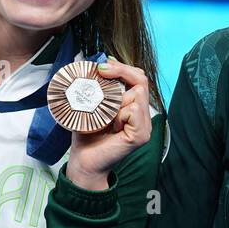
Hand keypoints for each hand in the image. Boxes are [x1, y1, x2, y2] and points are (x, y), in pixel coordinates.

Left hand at [64, 59, 152, 190]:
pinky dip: (119, 113)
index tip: (104, 64)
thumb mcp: (92, 107)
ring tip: (104, 114)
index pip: (139, 79)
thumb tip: (97, 66)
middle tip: (102, 70)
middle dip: (122, 71)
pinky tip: (111, 125)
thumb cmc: (87, 137)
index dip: (124, 68)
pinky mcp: (141, 135)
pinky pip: (134, 110)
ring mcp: (144, 127)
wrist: (84, 163)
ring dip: (117, 99)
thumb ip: (99, 90)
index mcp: (134, 108)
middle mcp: (143, 117)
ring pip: (138, 94)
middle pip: (142, 81)